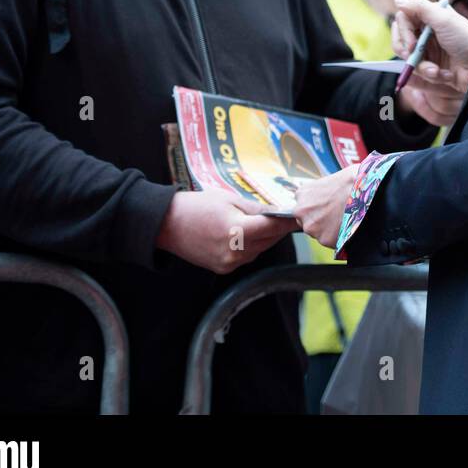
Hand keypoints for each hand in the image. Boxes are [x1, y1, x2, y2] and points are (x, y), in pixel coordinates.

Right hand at [155, 189, 296, 274]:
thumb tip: (277, 211)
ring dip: (267, 238)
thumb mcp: (228, 199)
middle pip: (269, 240)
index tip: (300, 215)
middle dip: (280, 229)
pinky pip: (247, 257)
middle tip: (290, 217)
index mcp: (236, 231)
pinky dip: (253, 246)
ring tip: (269, 223)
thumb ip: (255, 208)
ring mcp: (228, 263)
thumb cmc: (196, 206)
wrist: (167, 225)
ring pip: (260, 250)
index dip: (288, 221)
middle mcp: (234, 251)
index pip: (272, 227)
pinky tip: (251, 235)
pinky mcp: (223, 268)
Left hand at [293, 166, 358, 248]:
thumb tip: (325, 198)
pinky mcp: (324, 239)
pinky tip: (347, 226)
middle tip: (336, 215)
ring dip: (328, 229)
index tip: (327, 208)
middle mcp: (301, 210)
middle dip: (319, 220)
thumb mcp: (328, 180)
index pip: (304, 206)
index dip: (317, 208)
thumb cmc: (350, 180)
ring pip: (317, 233)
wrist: (362, 189)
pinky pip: (330, 241)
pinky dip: (338, 237)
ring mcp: (311, 226)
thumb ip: (320, 192)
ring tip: (344, 219)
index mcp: (302, 193)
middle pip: (307, 221)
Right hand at [392, 0, 467, 94]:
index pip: (404, 20)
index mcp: (431, 18)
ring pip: (409, 59)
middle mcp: (429, 33)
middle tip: (414, 55)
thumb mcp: (445, 19)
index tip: (412, 43)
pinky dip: (431, 76)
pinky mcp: (434, 68)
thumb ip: (420, 7)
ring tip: (436, 71)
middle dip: (407, 50)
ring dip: (422, 67)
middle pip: (401, 40)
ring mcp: (431, 52)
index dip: (404, 32)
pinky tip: (446, 76)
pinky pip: (420, 73)